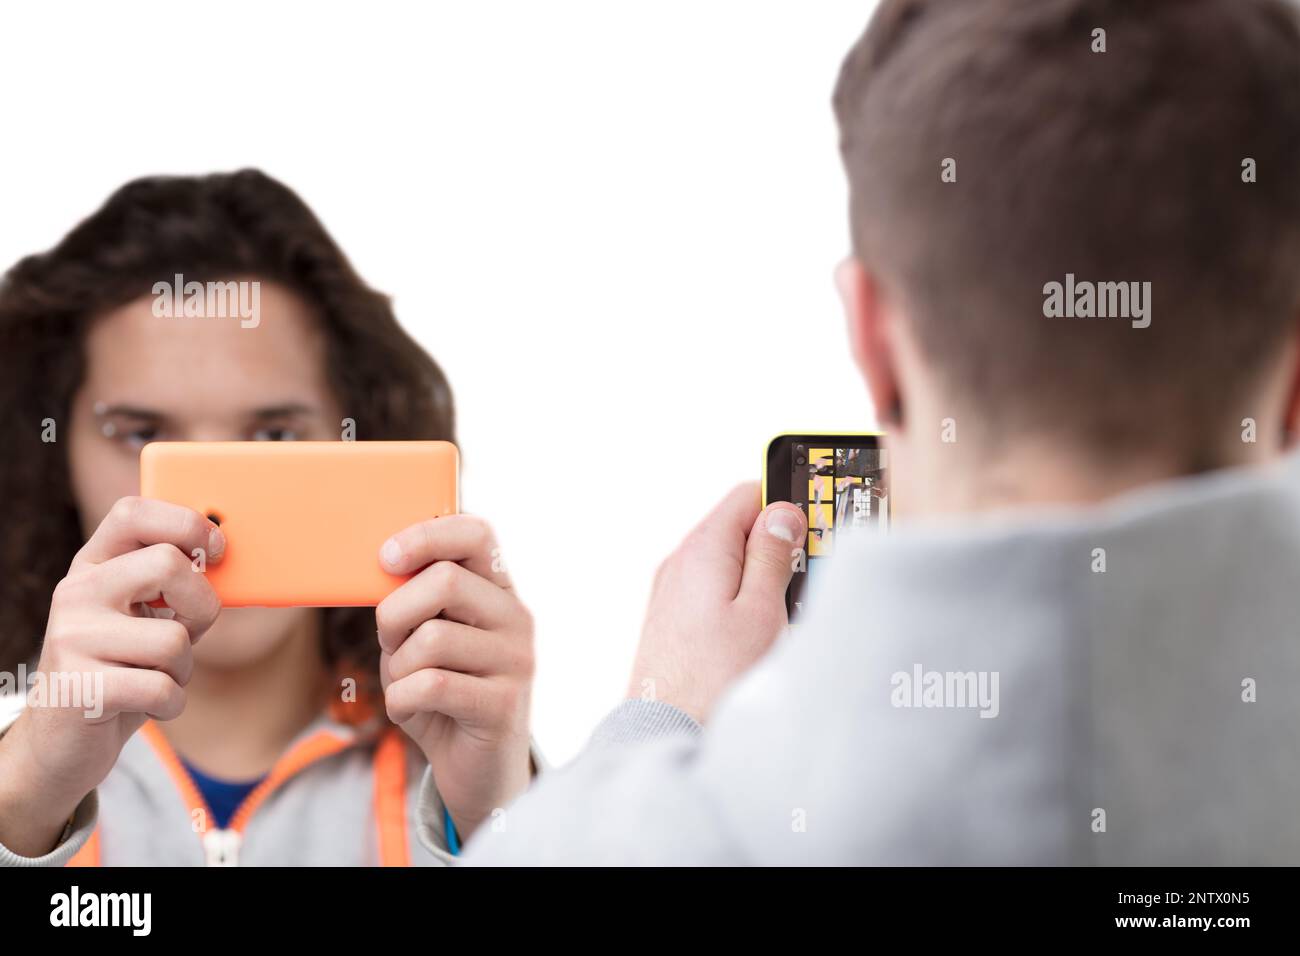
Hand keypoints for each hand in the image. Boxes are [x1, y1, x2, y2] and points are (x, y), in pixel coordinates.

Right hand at [0, 497, 220, 856]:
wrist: (60, 744)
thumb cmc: (120, 669)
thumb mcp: (139, 616)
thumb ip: (172, 585)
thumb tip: (223, 555)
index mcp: (92, 567)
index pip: (133, 512)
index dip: (186, 522)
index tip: (215, 550)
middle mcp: (75, 593)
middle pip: (168, 564)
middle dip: (201, 606)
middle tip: (188, 632)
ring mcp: (73, 639)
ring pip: (174, 639)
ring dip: (182, 668)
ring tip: (153, 676)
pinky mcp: (81, 688)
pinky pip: (164, 688)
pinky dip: (172, 703)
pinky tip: (147, 704)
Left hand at [376, 515, 532, 840]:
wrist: (477, 770)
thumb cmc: (442, 693)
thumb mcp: (426, 638)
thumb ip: (416, 602)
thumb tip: (385, 565)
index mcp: (498, 590)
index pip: (475, 532)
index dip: (425, 535)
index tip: (385, 558)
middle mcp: (516, 618)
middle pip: (444, 581)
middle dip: (395, 614)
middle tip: (392, 642)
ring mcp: (516, 661)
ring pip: (430, 639)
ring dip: (397, 667)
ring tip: (406, 684)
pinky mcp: (503, 705)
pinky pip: (429, 685)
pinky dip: (400, 700)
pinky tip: (410, 710)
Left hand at [627, 483, 806, 721]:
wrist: (666, 731)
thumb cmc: (715, 678)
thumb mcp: (761, 611)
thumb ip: (772, 556)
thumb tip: (783, 513)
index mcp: (703, 549)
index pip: (748, 495)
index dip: (786, 504)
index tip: (813, 527)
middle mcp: (680, 563)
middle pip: (739, 528)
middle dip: (777, 545)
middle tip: (804, 579)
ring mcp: (672, 591)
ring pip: (727, 561)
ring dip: (761, 576)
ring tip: (783, 613)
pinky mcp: (672, 619)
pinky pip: (713, 590)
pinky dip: (740, 598)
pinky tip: (757, 632)